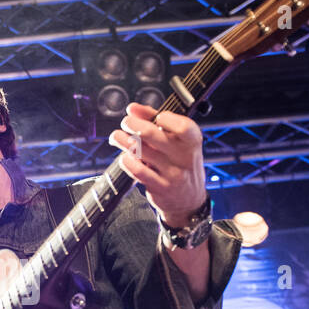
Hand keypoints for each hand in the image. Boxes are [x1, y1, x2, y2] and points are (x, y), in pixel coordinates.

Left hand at [109, 102, 207, 227]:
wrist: (188, 200)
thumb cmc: (180, 163)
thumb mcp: (176, 141)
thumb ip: (155, 121)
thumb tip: (133, 109)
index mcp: (192, 141)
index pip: (182, 126)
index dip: (165, 118)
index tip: (155, 116)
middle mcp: (184, 157)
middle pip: (153, 135)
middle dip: (133, 124)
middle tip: (126, 122)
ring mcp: (172, 174)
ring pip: (141, 152)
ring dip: (123, 141)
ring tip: (117, 137)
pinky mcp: (160, 187)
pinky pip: (138, 171)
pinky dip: (127, 161)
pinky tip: (125, 157)